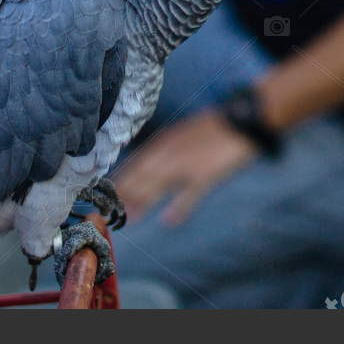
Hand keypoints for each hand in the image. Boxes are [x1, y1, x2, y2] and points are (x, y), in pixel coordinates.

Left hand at [113, 110, 258, 225]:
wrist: (240, 121)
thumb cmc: (212, 128)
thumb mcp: (182, 133)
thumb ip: (165, 149)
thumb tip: (150, 163)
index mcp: (164, 142)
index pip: (135, 163)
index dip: (120, 180)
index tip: (103, 194)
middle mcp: (170, 153)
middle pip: (141, 177)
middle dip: (124, 195)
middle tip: (107, 212)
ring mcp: (187, 165)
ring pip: (158, 186)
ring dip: (141, 203)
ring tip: (127, 219)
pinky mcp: (205, 175)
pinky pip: (189, 195)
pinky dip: (178, 208)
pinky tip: (168, 222)